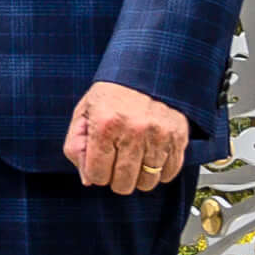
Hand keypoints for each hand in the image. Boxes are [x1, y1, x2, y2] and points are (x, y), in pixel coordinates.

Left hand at [64, 83, 190, 194]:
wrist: (145, 71)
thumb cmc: (112, 94)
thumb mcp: (83, 113)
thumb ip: (76, 147)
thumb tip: (87, 179)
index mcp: (105, 125)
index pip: (97, 175)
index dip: (96, 173)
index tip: (100, 164)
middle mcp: (133, 131)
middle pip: (123, 183)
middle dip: (116, 179)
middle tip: (117, 164)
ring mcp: (158, 135)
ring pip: (147, 182)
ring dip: (139, 177)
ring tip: (135, 161)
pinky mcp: (178, 136)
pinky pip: (170, 172)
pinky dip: (161, 172)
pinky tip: (152, 158)